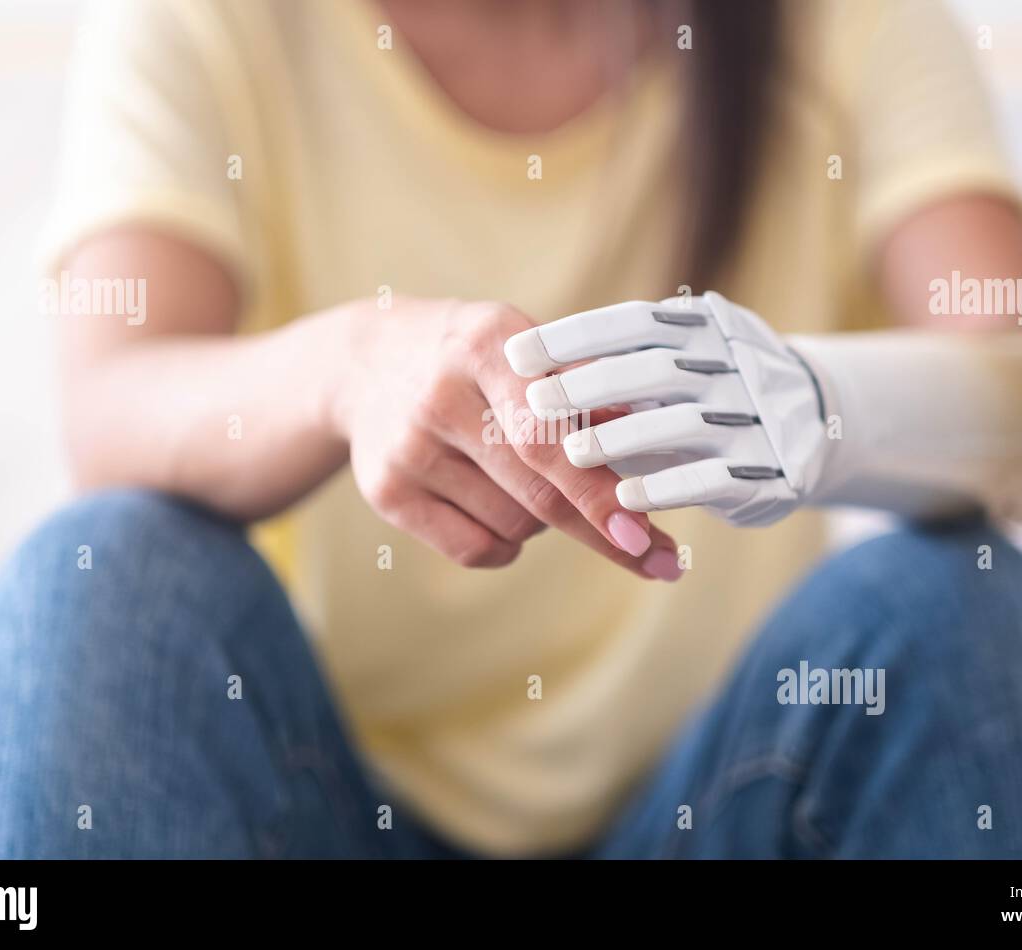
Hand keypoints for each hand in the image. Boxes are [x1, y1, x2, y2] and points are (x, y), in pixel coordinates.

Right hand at [324, 297, 681, 577]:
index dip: (600, 489)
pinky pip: (475, 549)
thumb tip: (649, 432)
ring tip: (529, 480)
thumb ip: (585, 389)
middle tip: (654, 559)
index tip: (644, 534)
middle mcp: (441, 395)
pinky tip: (499, 508)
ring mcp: (408, 448)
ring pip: (515, 524)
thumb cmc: (472, 359)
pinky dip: (506, 545)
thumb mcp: (524, 348)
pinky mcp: (386, 492)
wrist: (367, 363)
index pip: (550, 433)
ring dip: (545, 519)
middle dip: (602, 529)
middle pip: (538, 490)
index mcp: (487, 344)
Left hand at [503, 291, 828, 526]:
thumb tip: (524, 366)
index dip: (575, 337)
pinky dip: (666, 487)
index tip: (518, 353)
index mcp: (704, 330)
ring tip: (572, 456)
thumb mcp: (680, 362)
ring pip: (681, 423)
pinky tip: (624, 498)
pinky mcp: (767, 468)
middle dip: (589, 387)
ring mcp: (754, 416)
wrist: (816, 423)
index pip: (635, 325)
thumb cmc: (713, 393)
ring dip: (622, 440)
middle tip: (534, 405)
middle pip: (655, 371)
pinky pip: (711, 477)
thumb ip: (624, 363)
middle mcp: (732, 365)